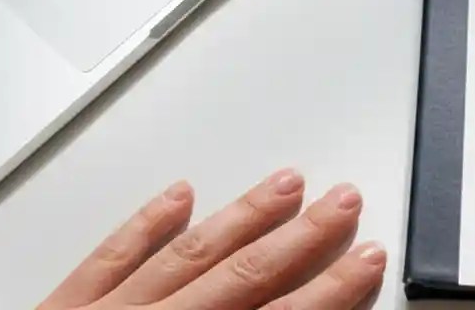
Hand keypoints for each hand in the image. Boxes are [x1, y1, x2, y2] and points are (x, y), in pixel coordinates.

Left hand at [38, 170, 384, 309]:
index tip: (366, 259)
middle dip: (300, 237)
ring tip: (284, 183)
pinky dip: (146, 225)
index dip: (328, 290)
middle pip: (241, 276)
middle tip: (343, 201)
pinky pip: (107, 259)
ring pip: (185, 255)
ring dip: (241, 217)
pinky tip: (178, 196)